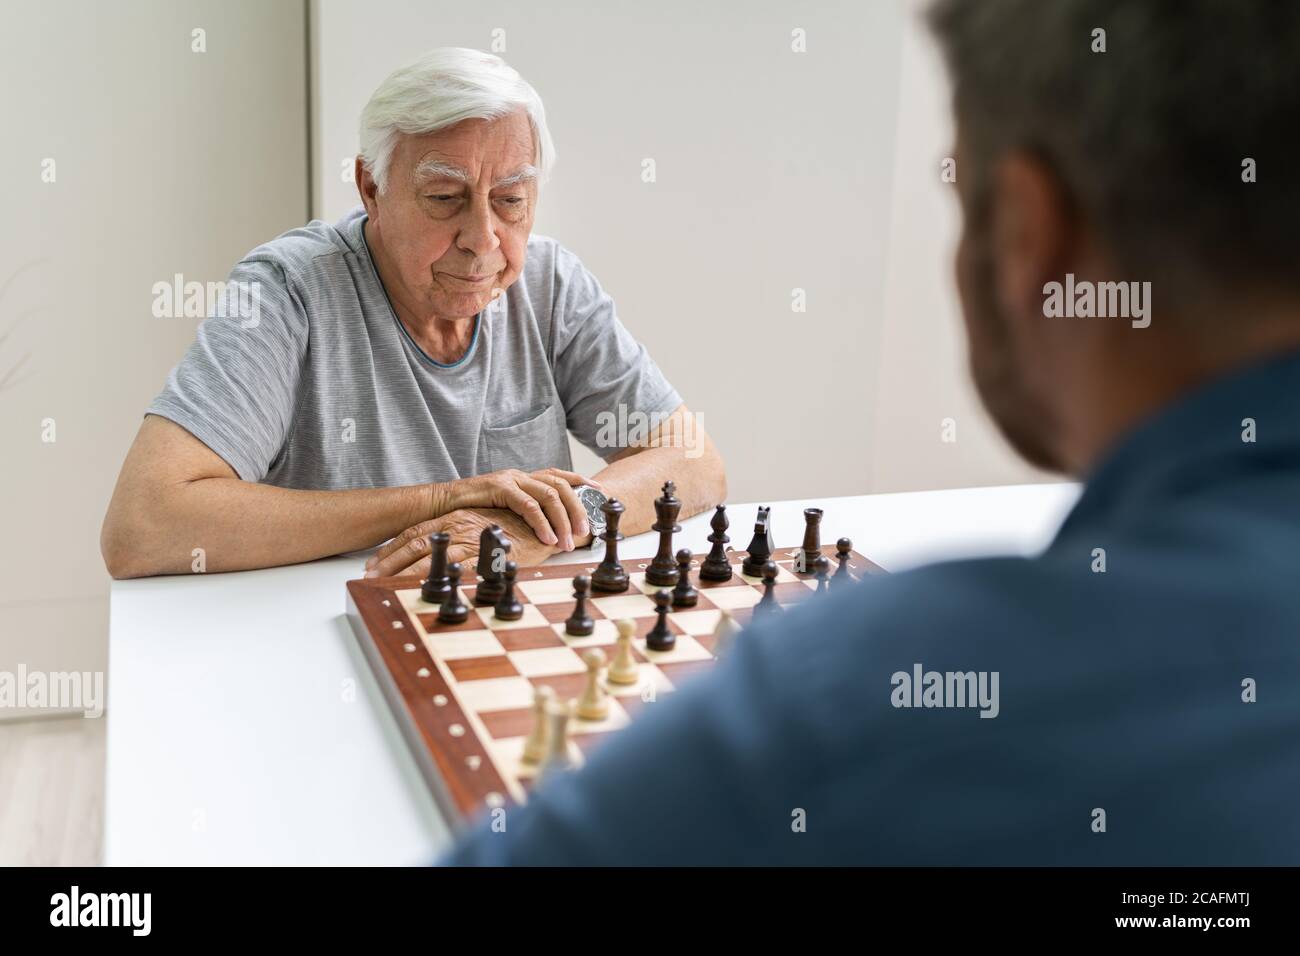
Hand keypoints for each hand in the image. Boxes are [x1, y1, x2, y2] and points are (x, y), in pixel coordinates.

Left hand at [364, 507, 558, 579]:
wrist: (549, 526)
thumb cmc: (514, 529)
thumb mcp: (479, 527)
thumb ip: (457, 538)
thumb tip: (431, 556)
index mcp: (455, 518)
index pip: (414, 533)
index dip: (390, 549)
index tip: (371, 565)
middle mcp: (460, 526)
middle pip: (416, 545)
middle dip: (389, 562)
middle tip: (368, 578)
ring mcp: (474, 540)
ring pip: (434, 558)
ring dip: (407, 573)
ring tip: (386, 587)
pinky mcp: (490, 555)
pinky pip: (463, 569)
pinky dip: (444, 579)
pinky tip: (428, 588)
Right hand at [433, 468, 599, 551]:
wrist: (440, 505)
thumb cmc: (471, 511)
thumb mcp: (502, 511)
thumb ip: (522, 515)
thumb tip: (547, 532)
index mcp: (523, 478)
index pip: (559, 474)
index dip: (581, 481)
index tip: (600, 491)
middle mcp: (520, 475)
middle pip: (560, 485)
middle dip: (577, 508)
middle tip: (586, 531)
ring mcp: (511, 479)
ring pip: (549, 495)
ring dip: (562, 520)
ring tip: (568, 542)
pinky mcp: (499, 488)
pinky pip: (528, 505)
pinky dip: (542, 522)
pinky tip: (548, 538)